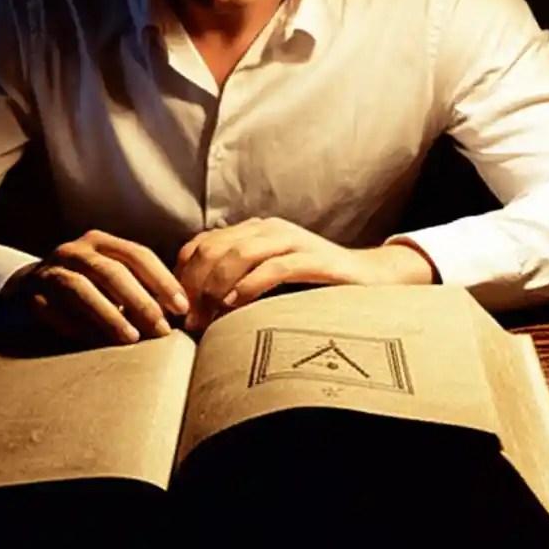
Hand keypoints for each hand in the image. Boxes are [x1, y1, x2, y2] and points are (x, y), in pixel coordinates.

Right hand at [0, 230, 189, 346]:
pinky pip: (56, 310)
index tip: (181, 307)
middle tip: (160, 329)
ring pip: (81, 289)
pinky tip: (96, 342)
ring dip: (109, 315)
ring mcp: (50, 271)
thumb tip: (180, 313)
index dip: (162, 280)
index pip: (137, 254)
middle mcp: (75, 250)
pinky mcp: (32, 295)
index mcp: (101, 242)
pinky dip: (78, 326)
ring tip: (131, 338)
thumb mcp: (111, 277)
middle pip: (111, 271)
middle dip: (139, 301)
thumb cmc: (85, 286)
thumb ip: (140, 286)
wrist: (28, 287)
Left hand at [174, 217, 434, 329]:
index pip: (202, 243)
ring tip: (206, 316)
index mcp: (253, 231)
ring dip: (216, 286)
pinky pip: (275, 267)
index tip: (175, 307)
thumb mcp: (268, 281)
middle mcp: (269, 229)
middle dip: (194, 283)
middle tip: (188, 319)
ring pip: (240, 252)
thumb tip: (196, 313)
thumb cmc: (314, 287)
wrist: (372, 279)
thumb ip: (236, 285)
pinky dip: (249, 285)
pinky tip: (234, 304)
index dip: (183, 274)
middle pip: (216, 247)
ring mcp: (294, 241)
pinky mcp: (316, 259)